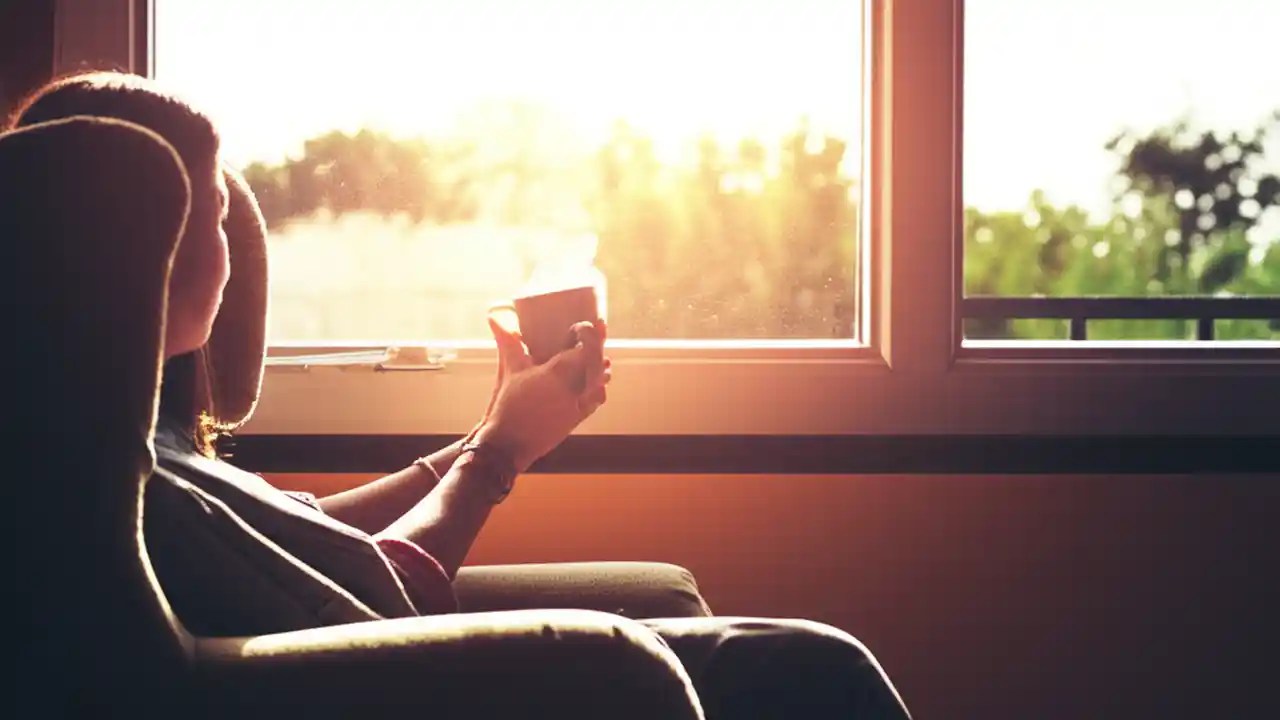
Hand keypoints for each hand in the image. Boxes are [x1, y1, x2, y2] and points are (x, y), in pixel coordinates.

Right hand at [473, 316, 611, 472]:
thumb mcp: (508, 370)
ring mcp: (578, 406)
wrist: (507, 445)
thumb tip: (493, 316)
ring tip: (597, 356)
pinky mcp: (576, 420)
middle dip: (599, 345)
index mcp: (558, 373)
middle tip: (598, 331)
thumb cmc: (507, 406)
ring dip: (600, 367)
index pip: (586, 348)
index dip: (589, 333)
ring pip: (600, 382)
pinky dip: (597, 388)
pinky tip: (593, 383)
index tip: (580, 327)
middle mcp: (574, 389)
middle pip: (598, 363)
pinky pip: (596, 400)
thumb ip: (507, 341)